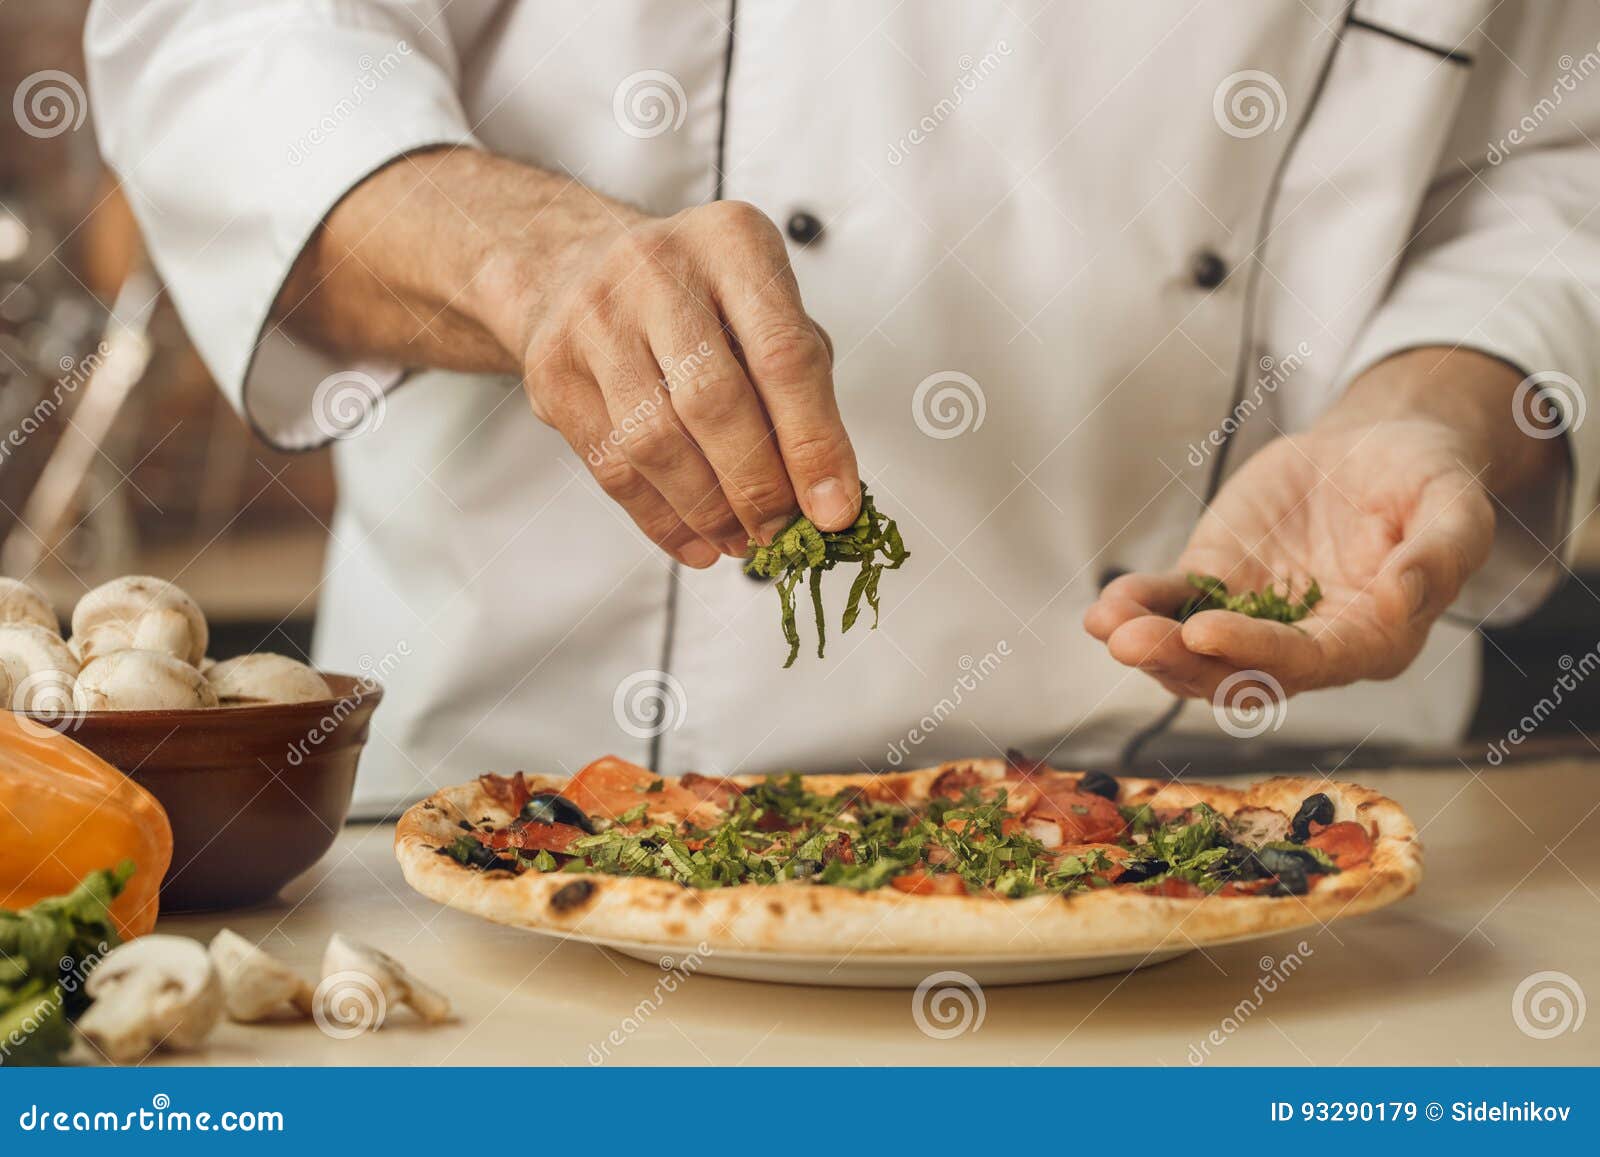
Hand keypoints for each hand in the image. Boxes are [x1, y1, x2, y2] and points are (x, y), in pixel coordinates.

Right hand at [510, 200, 858, 566]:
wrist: (575, 266)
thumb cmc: (695, 296)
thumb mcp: (763, 304)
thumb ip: (802, 383)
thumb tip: (828, 493)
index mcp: (732, 242)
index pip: (784, 355)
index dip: (814, 443)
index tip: (834, 509)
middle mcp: (658, 269)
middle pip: (714, 401)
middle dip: (757, 486)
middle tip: (783, 533)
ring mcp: (596, 318)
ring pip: (655, 443)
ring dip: (709, 511)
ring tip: (743, 542)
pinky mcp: (553, 371)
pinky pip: (612, 467)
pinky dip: (662, 520)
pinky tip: (697, 542)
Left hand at [1085, 409, 1496, 702]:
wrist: (1378, 448)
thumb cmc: (1426, 483)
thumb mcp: (1456, 507)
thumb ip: (1439, 555)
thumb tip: (1403, 598)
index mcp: (1371, 640)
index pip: (1308, 662)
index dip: (1255, 654)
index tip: (1203, 634)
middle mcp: (1307, 644)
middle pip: (1238, 674)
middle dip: (1181, 662)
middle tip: (1131, 643)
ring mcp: (1254, 617)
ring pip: (1194, 651)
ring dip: (1148, 644)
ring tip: (1106, 626)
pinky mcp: (1218, 582)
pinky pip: (1173, 602)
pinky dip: (1138, 606)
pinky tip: (1103, 607)